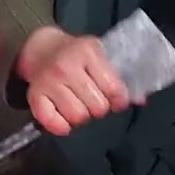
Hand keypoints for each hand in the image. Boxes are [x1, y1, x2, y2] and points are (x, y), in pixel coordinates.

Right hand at [15, 26, 135, 136]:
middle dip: (100, 108)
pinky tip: (65, 120)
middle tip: (95, 101)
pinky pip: (51, 121)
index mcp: (87, 53)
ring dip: (82, 116)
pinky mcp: (34, 95)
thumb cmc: (75, 53)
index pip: (113, 88)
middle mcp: (66, 67)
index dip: (119, 100)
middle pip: (97, 106)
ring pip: (77, 116)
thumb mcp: (98, 55)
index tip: (117, 101)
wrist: (41, 48)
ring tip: (80, 106)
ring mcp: (49, 82)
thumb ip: (118, 77)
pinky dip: (60, 126)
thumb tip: (141, 101)